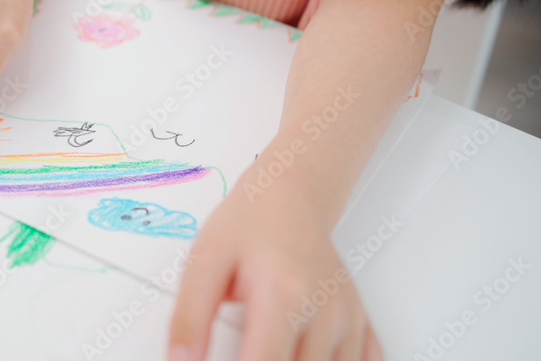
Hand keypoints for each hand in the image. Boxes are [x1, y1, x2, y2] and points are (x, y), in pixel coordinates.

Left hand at [168, 172, 382, 360]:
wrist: (290, 195)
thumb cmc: (249, 224)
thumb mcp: (203, 262)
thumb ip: (188, 317)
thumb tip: (179, 359)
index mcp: (284, 296)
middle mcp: (325, 312)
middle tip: (245, 348)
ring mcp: (349, 321)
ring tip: (265, 345)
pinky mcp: (361, 325)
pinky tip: (302, 352)